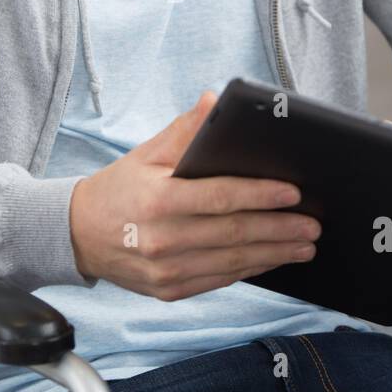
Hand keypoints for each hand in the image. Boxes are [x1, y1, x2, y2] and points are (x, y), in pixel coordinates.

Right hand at [69, 91, 319, 299]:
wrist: (78, 234)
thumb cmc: (120, 188)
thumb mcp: (147, 153)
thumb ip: (185, 130)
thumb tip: (217, 100)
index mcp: (157, 200)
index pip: (220, 197)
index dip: (260, 195)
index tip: (293, 192)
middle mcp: (161, 239)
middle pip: (233, 233)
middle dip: (279, 229)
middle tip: (313, 224)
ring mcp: (165, 270)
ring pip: (232, 262)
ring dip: (274, 253)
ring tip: (304, 244)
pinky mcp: (169, 290)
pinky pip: (219, 280)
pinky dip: (250, 269)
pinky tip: (272, 258)